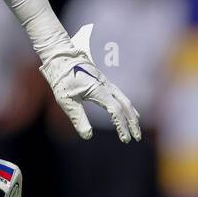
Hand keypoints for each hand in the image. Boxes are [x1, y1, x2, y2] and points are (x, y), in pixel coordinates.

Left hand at [40, 24, 140, 143]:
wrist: (60, 57)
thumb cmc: (61, 79)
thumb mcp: (65, 100)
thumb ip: (78, 118)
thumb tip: (88, 136)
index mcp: (98, 90)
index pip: (116, 111)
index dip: (122, 126)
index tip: (125, 140)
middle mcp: (106, 85)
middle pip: (126, 106)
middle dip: (132, 123)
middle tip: (137, 138)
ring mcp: (106, 82)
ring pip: (125, 99)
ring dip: (131, 114)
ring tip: (136, 127)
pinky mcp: (103, 81)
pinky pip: (120, 94)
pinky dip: (126, 105)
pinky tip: (127, 110)